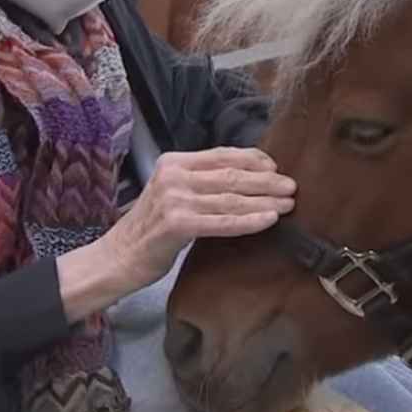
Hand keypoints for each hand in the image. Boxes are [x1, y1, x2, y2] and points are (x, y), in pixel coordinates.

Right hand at [58, 148, 295, 321]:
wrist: (119, 257)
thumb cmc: (151, 229)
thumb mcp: (172, 193)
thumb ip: (200, 182)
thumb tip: (246, 178)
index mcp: (174, 162)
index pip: (222, 154)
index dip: (254, 160)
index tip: (276, 168)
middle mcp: (174, 175)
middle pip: (231, 175)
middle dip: (266, 181)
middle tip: (292, 187)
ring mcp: (175, 198)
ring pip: (231, 198)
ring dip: (265, 201)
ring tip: (288, 204)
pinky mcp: (178, 224)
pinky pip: (223, 221)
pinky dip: (249, 220)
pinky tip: (269, 220)